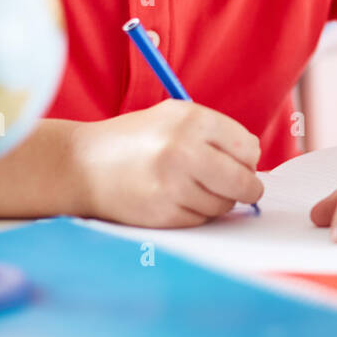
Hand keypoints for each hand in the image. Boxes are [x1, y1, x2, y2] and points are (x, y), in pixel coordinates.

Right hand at [70, 99, 262, 226]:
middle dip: (247, 187)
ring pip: (224, 204)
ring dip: (219, 201)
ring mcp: (173, 185)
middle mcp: (184, 151)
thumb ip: (217, 132)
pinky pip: (202, 219)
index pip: (249, 148)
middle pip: (244, 181)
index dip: (248, 159)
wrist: (83, 164)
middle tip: (242, 188)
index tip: (241, 162)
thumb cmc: (135, 139)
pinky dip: (197, 212)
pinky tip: (178, 198)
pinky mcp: (163, 213)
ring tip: (195, 187)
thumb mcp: (175, 116)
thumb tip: (254, 161)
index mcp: (193, 120)